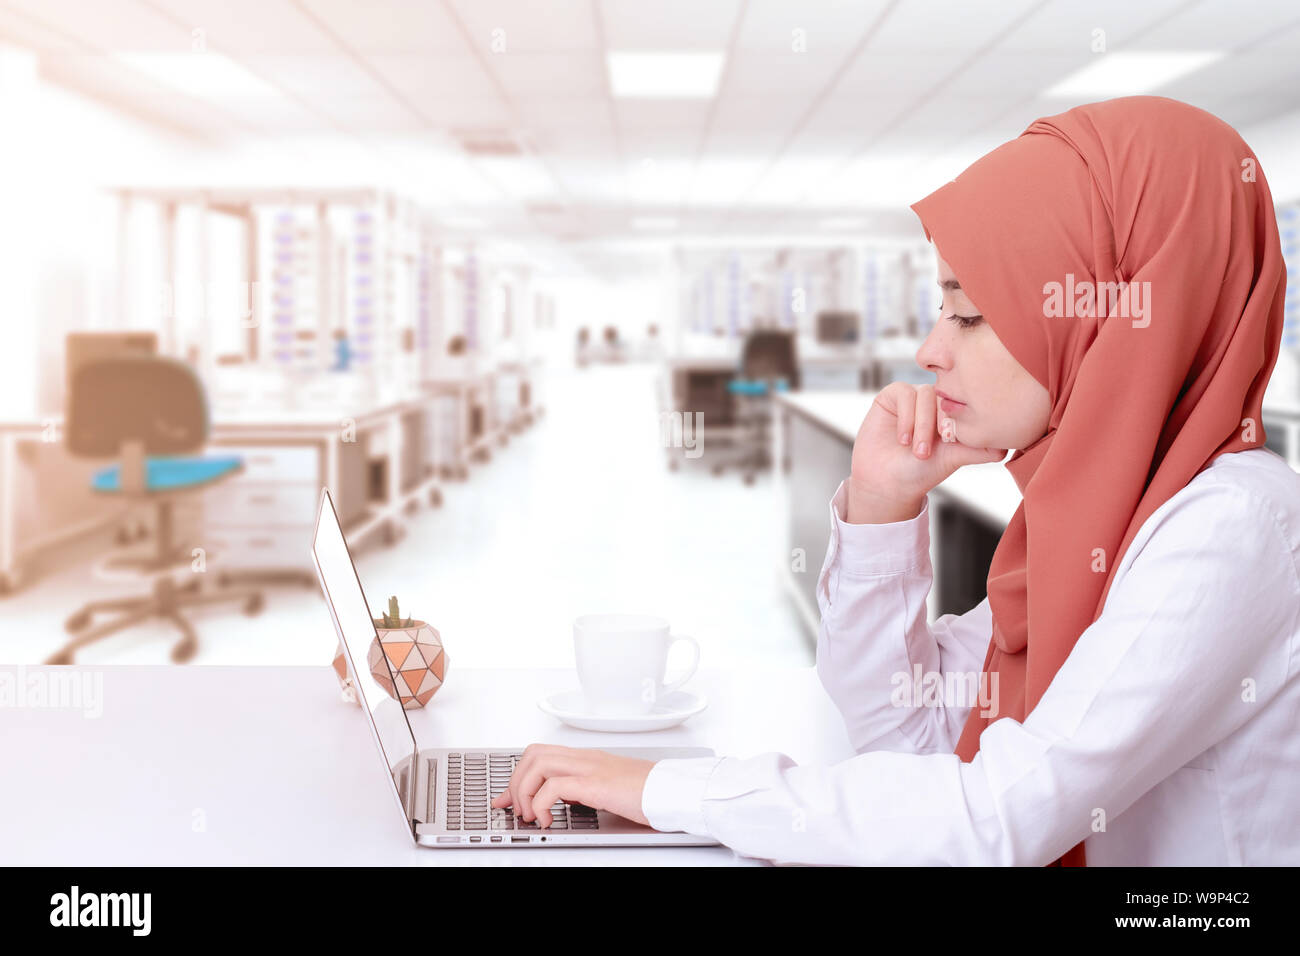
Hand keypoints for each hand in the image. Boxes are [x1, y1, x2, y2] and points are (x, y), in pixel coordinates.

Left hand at [489, 744, 656, 827]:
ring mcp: (589, 768)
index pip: (540, 754)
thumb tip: (562, 799)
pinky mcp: (595, 783)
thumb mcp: (609, 788)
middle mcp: (585, 758)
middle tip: (518, 810)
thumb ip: (584, 788)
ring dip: (525, 791)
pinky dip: (542, 803)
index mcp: (587, 758)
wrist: (671, 790)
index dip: (516, 777)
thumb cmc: (648, 791)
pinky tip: (549, 819)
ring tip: (532, 815)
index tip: (505, 798)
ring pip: (538, 763)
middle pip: (533, 754)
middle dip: (516, 783)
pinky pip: (554, 786)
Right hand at [850, 382, 1006, 506]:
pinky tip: (902, 438)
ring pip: (926, 394)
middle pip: (945, 396)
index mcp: (952, 413)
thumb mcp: (954, 458)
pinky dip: (905, 417)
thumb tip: (1006, 446)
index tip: (949, 444)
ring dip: (921, 425)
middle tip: (927, 453)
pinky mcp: (892, 396)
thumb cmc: (920, 472)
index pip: (964, 402)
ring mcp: (913, 397)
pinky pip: (904, 393)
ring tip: (915, 450)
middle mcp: (934, 402)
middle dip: (937, 426)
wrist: (887, 482)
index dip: (959, 421)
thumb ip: (979, 449)